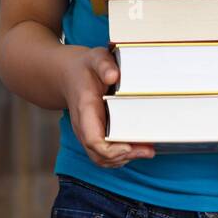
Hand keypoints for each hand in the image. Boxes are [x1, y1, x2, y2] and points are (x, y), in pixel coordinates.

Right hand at [60, 46, 153, 167]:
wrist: (69, 75)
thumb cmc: (86, 68)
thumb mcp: (95, 58)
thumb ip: (104, 65)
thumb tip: (113, 76)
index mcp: (84, 109)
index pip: (93, 140)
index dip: (112, 149)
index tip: (130, 145)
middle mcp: (83, 126)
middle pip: (99, 155)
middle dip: (125, 156)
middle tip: (149, 149)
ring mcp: (87, 133)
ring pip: (101, 159)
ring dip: (124, 158)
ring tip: (146, 150)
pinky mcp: (93, 136)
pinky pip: (104, 155)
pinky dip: (120, 156)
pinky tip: (137, 148)